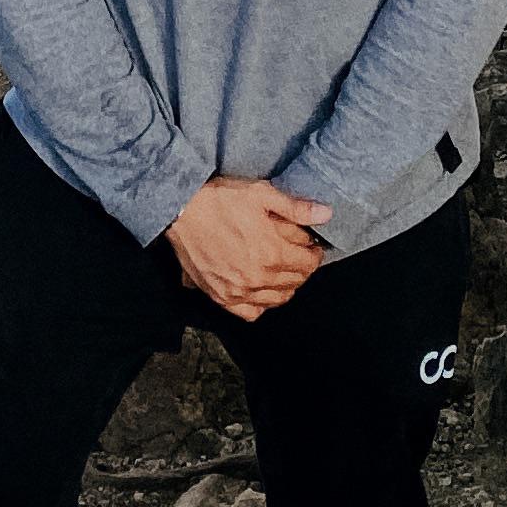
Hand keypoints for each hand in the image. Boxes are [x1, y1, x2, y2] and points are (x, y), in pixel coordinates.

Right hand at [166, 174, 330, 318]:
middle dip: (303, 268)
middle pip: (295, 282)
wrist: (180, 210)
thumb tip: (326, 214)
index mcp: (272, 253)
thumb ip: (296, 208)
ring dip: (287, 286)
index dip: (315, 254)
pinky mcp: (220, 296)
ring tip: (283, 270)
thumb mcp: (261, 194)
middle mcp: (257, 278)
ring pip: (277, 299)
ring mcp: (238, 291)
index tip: (313, 246)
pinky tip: (262, 290)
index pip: (308, 264)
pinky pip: (250, 312)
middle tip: (300, 254)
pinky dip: (261, 304)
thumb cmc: (219, 200)